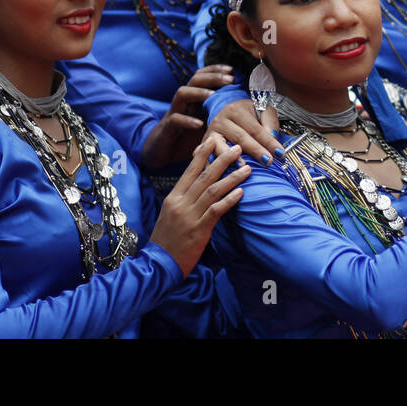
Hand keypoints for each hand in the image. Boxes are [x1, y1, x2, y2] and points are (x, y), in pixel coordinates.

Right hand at [141, 65, 233, 168]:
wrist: (162, 151)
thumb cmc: (188, 136)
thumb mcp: (206, 122)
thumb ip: (220, 114)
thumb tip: (246, 110)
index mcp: (194, 98)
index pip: (203, 76)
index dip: (216, 70)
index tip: (232, 70)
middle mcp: (184, 101)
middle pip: (195, 80)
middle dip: (213, 77)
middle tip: (230, 79)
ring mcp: (175, 112)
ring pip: (182, 94)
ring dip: (198, 92)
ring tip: (213, 95)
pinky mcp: (167, 128)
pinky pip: (175, 119)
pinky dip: (187, 120)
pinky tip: (198, 124)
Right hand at [150, 134, 248, 276]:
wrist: (159, 265)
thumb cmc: (166, 240)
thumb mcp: (170, 215)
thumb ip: (183, 200)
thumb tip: (198, 186)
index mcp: (173, 197)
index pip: (189, 171)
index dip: (202, 154)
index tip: (212, 140)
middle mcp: (181, 203)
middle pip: (204, 176)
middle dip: (222, 160)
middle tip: (237, 148)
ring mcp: (189, 216)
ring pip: (213, 190)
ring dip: (232, 178)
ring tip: (247, 169)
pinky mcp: (198, 230)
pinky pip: (216, 211)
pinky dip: (228, 200)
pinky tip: (240, 193)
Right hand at [204, 98, 282, 164]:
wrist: (230, 114)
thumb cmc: (250, 114)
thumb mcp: (262, 110)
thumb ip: (269, 122)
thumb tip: (272, 136)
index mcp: (234, 110)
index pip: (254, 129)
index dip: (268, 141)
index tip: (280, 153)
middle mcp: (219, 121)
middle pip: (239, 138)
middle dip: (255, 151)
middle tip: (268, 162)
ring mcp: (210, 134)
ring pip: (220, 148)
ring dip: (231, 159)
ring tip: (243, 167)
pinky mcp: (204, 147)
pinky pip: (208, 158)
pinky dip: (216, 166)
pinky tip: (224, 175)